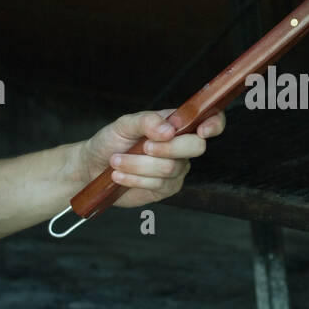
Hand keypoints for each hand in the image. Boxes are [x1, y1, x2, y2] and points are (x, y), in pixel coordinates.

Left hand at [73, 108, 225, 208]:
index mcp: (177, 124)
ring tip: (116, 161)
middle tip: (143, 146)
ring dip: (138, 165)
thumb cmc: (111, 141)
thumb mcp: (124, 124)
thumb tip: (168, 129)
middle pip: (196, 147)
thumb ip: (146, 121)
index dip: (214, 124)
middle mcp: (182, 146)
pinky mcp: (166, 188)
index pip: (210, 119)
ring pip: (170, 168)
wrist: (93, 166)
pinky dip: (135, 178)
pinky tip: (119, 176)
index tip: (202, 130)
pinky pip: (158, 184)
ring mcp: (177, 169)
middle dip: (168, 148)